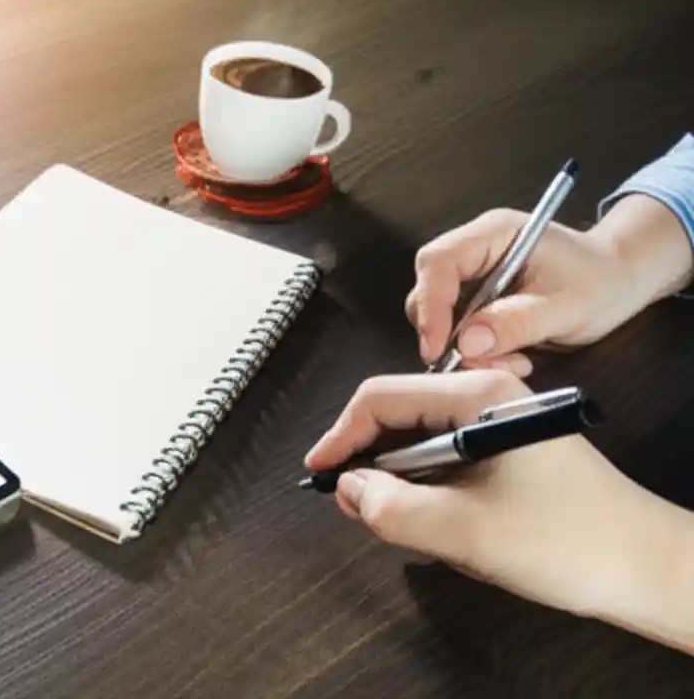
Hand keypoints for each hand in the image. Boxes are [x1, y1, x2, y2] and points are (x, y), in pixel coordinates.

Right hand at [304, 370, 693, 649]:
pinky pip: (448, 462)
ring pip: (421, 444)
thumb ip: (391, 509)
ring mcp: (501, 424)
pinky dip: (429, 491)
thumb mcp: (463, 531)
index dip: (340, 436)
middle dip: (370, 462)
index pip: (382, 398)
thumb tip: (347, 489)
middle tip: (354, 506)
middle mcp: (490, 398)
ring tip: (408, 524)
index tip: (316, 471)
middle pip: (399, 416)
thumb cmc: (573, 541)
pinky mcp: (510, 451)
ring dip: (402, 483)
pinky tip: (442, 525)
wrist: (646, 566)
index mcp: (480, 396)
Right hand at [407, 194, 693, 374]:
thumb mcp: (567, 307)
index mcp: (493, 233)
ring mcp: (472, 275)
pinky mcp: (476, 298)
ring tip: (509, 361)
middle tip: (473, 364)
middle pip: (428, 288)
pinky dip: (476, 351)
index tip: (436, 347)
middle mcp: (474, 250)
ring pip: (439, 314)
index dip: (430, 304)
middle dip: (444, 332)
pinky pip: (457, 328)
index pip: (438, 262)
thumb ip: (517, 322)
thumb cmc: (601, 281)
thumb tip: (466, 343)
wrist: (621, 280)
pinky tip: (510, 356)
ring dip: (464, 347)